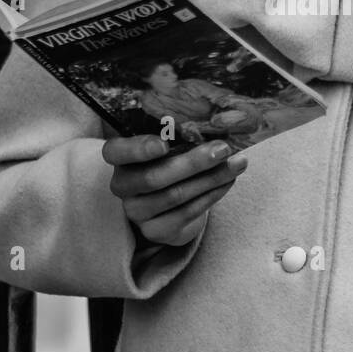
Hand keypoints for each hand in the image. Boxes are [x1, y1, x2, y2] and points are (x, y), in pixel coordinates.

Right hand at [101, 135, 247, 247]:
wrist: (171, 201)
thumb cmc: (169, 160)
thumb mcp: (166, 143)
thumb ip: (177, 133)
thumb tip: (215, 121)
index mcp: (119, 157)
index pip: (115, 151)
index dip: (138, 149)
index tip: (163, 144)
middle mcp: (122, 185)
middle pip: (154, 177)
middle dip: (193, 163)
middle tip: (223, 149)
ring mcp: (137, 211)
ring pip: (176, 196)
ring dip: (211, 178)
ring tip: (237, 163)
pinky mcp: (156, 230)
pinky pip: (187, 213)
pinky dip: (212, 194)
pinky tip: (228, 180)